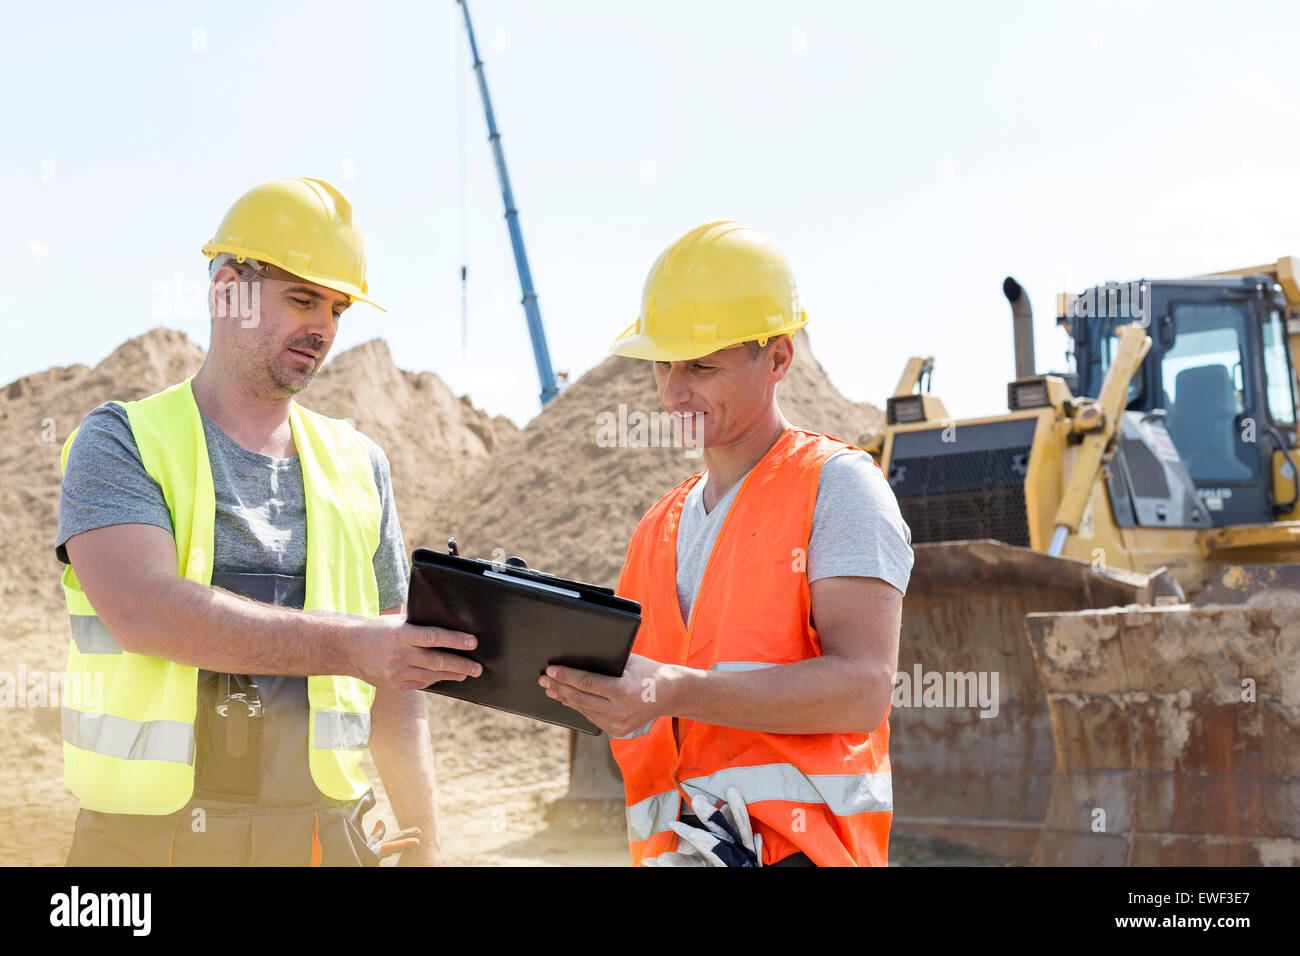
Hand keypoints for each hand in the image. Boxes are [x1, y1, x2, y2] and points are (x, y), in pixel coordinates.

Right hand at [347, 615, 481, 690]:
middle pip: (437, 661)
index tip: (473, 642)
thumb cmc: (376, 630)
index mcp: (401, 634)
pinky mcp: (394, 685)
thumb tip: (446, 626)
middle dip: (461, 664)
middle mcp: (399, 654)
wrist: (347, 649)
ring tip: (467, 672)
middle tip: (478, 667)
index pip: (435, 637)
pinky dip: (435, 679)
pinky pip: (420, 684)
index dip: (456, 640)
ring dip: (452, 674)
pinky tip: (445, 676)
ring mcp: (396, 673)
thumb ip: (418, 625)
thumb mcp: (396, 621)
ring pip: (431, 675)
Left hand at [539, 653, 678, 736]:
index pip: (586, 683)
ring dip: (565, 699)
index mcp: (622, 691)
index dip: (565, 677)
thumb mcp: (627, 662)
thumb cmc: (647, 671)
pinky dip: (579, 708)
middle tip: (543, 680)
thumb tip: (575, 661)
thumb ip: (604, 665)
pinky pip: (593, 718)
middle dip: (559, 688)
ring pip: (584, 711)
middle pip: (580, 699)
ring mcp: (619, 724)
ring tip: (551, 689)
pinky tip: (568, 699)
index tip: (550, 671)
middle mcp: (619, 711)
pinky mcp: (618, 731)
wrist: (670, 694)